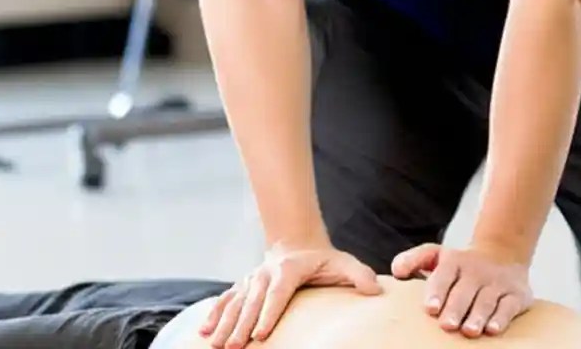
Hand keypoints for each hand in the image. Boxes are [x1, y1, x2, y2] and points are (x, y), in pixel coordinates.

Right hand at [199, 243, 381, 348]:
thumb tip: (375, 289)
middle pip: (251, 303)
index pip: (277, 295)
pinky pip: (225, 301)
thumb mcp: (343, 262)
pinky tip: (204, 332)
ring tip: (215, 344)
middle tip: (233, 347)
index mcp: (287, 271)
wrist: (295, 243)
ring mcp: (250, 280)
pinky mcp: (242, 286)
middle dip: (241, 327)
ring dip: (224, 324)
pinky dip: (214, 315)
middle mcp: (264, 275)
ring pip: (234, 303)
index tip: (263, 335)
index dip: (269, 314)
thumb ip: (359, 275)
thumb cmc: (322, 259)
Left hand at [392, 243, 533, 338]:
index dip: (437, 292)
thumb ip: (412, 260)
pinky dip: (502, 318)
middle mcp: (476, 271)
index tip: (430, 308)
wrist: (503, 253)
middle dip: (456, 308)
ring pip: (486, 300)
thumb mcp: (435, 254)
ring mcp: (497, 282)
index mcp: (454, 262)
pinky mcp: (517, 294)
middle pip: (464, 291)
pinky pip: (509, 306)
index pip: (443, 276)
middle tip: (447, 325)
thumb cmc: (460, 263)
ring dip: (478, 316)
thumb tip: (396, 272)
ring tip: (469, 331)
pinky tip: (493, 329)